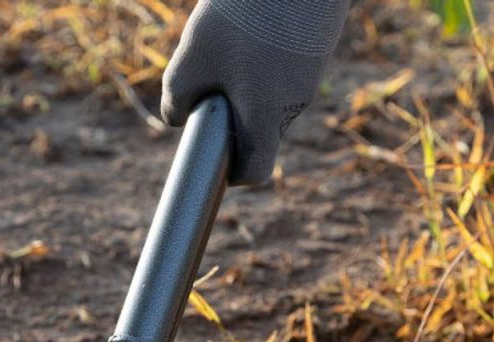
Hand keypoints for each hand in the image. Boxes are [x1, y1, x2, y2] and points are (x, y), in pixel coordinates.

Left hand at [162, 0, 348, 184]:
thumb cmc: (242, 14)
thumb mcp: (192, 59)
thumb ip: (176, 100)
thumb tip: (176, 120)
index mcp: (267, 115)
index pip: (256, 170)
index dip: (233, 173)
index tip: (216, 157)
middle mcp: (295, 102)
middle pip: (260, 129)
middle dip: (233, 114)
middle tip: (212, 75)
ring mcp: (310, 73)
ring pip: (270, 95)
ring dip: (247, 80)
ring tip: (234, 39)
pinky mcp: (316, 46)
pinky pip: (283, 68)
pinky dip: (263, 56)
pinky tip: (253, 25)